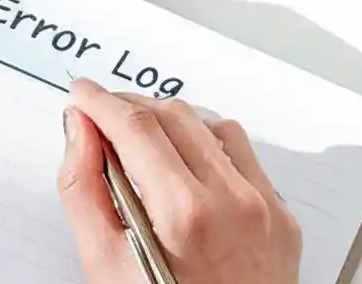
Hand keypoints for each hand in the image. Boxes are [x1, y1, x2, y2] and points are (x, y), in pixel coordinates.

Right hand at [58, 79, 300, 283]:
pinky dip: (208, 145)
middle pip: (171, 115)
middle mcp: (232, 202)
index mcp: (184, 214)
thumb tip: (79, 131)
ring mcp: (264, 209)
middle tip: (98, 117)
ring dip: (169, 121)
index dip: (99, 101)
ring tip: (137, 139)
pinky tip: (184, 163)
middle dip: (128, 107)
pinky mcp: (282, 219)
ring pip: (210, 126)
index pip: (134, 125)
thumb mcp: (103, 267)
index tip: (80, 95)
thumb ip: (83, 190)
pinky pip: (243, 155)